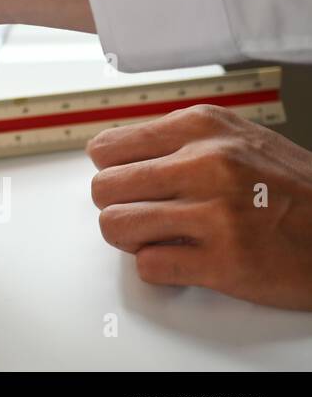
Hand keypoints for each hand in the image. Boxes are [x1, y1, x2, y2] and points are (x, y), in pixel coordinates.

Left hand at [89, 105, 311, 310]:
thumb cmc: (296, 190)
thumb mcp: (238, 139)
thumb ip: (179, 142)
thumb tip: (118, 157)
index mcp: (203, 127)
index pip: (106, 148)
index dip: (114, 172)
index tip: (128, 184)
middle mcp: (207, 163)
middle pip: (103, 188)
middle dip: (119, 207)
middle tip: (145, 215)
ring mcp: (216, 212)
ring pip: (115, 226)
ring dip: (133, 240)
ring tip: (162, 238)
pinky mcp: (225, 261)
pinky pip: (149, 266)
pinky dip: (160, 269)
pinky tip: (185, 260)